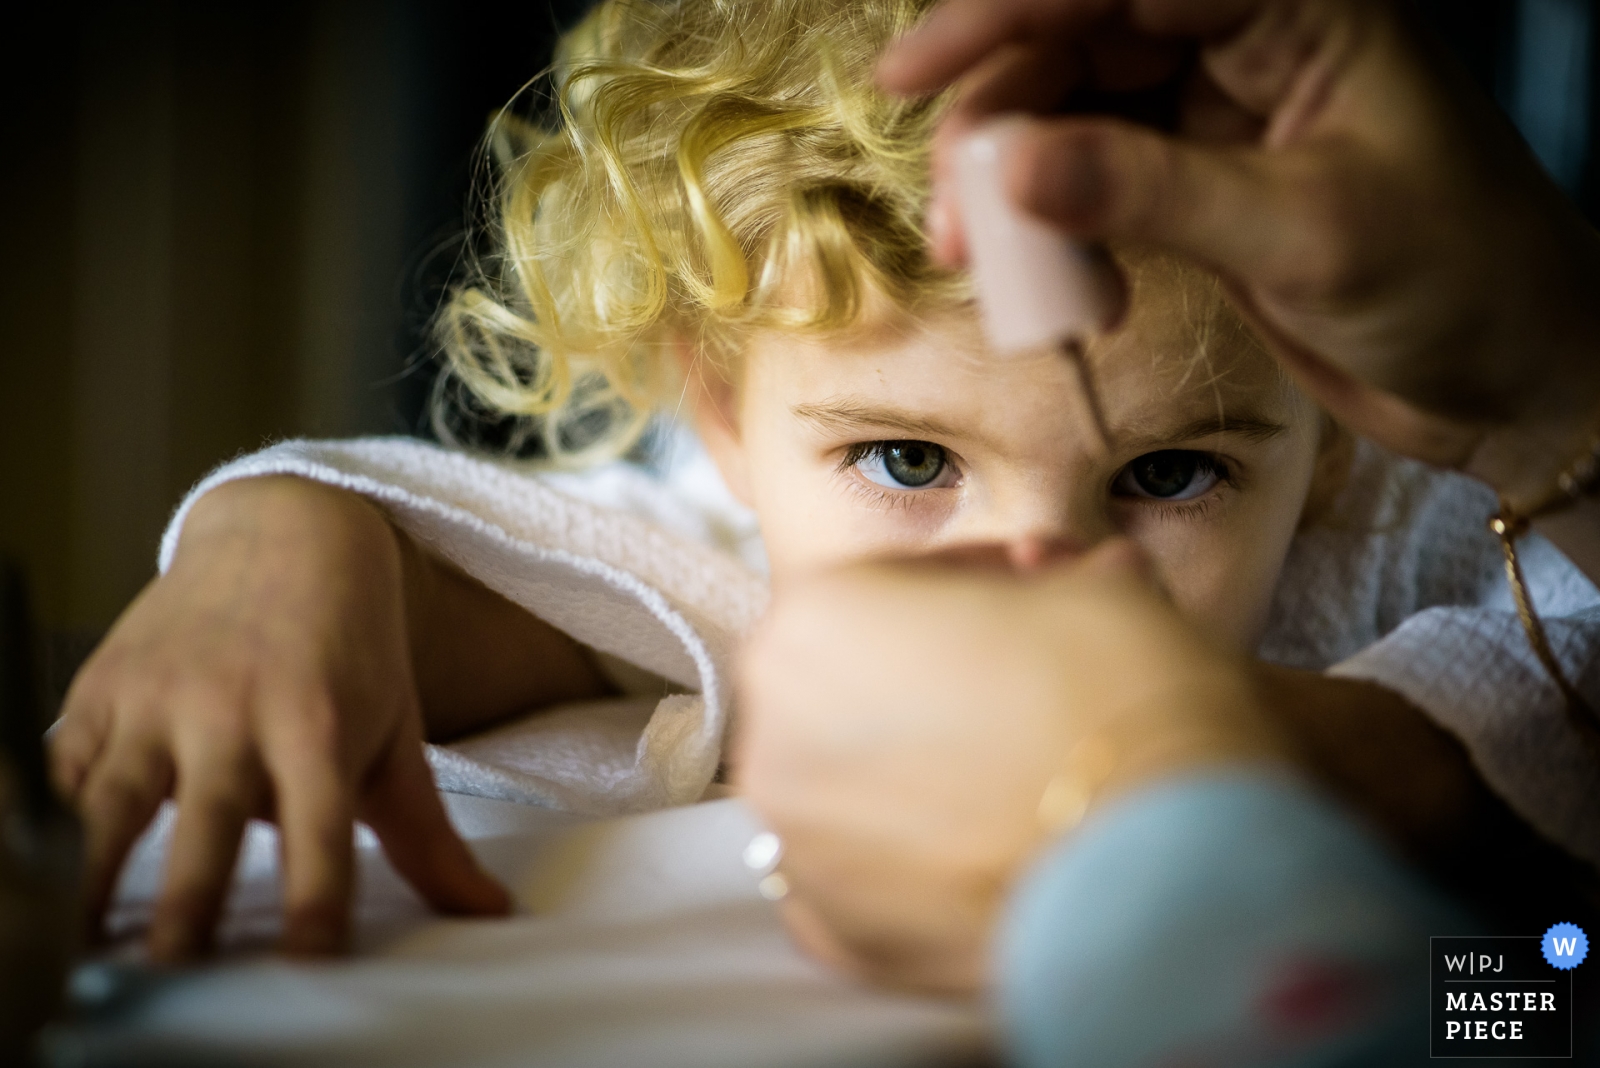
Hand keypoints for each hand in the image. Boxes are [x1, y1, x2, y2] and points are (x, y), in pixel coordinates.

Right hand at [49, 477, 508, 960]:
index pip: (322, 831)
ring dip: (98, 868)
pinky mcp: (105, 686)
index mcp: (322, 726)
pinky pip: (69, 763)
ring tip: (86, 936)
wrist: (290, 533)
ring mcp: (163, 695)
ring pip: (118, 796)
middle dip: (190, 897)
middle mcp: (239, 709)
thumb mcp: (396, 734)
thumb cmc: (351, 650)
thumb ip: (427, 835)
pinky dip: (61, 811)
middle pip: (211, 818)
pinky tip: (60, 855)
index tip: (306, 960)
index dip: (315, 898)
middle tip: (174, 965)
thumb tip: (486, 911)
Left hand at [735, 541, 1291, 991]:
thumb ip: (1057, 575)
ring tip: (1009, 773)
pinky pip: (864, 879)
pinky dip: (911, 865)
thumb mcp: (1096, 589)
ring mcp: (797, 840)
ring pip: (850, 785)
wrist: (1171, 856)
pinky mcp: (835, 931)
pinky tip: (980, 851)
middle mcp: (773, 728)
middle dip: (929, 677)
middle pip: (854, 685)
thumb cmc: (1121, 699)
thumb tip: (1082, 577)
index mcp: (814, 618)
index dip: (974, 583)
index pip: (889, 582)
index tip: (1032, 598)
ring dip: (915, 770)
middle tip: (1019, 686)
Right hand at [880, 0, 1599, 506]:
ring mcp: (1217, 111)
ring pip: (1069, 117)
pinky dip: (1062, 240)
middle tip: (958, 228)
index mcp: (1296, 2)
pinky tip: (1079, 299)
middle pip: (1076, 44)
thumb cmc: (1456, 283)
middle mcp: (1246, 38)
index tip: (911, 74)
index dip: (1004, 14)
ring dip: (1017, 195)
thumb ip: (1152, 193)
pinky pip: (1092, 186)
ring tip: (996, 277)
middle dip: (999, 127)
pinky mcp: (1198, 183)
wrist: (1511, 378)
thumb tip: (1006, 170)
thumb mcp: (1305, 234)